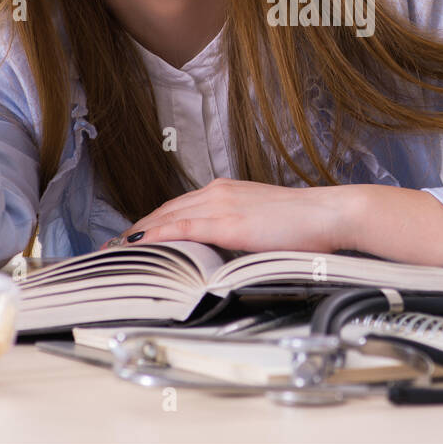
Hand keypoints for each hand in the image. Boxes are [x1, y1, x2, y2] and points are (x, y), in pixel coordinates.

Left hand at [104, 178, 351, 253]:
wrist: (330, 214)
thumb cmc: (305, 224)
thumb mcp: (263, 224)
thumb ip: (239, 231)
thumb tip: (221, 252)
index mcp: (227, 191)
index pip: (178, 206)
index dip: (151, 222)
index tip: (131, 237)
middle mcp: (219, 191)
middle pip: (165, 210)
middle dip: (136, 229)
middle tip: (112, 247)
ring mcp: (222, 204)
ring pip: (168, 218)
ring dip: (139, 234)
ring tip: (116, 251)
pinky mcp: (229, 222)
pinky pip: (183, 228)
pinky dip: (158, 236)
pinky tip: (141, 245)